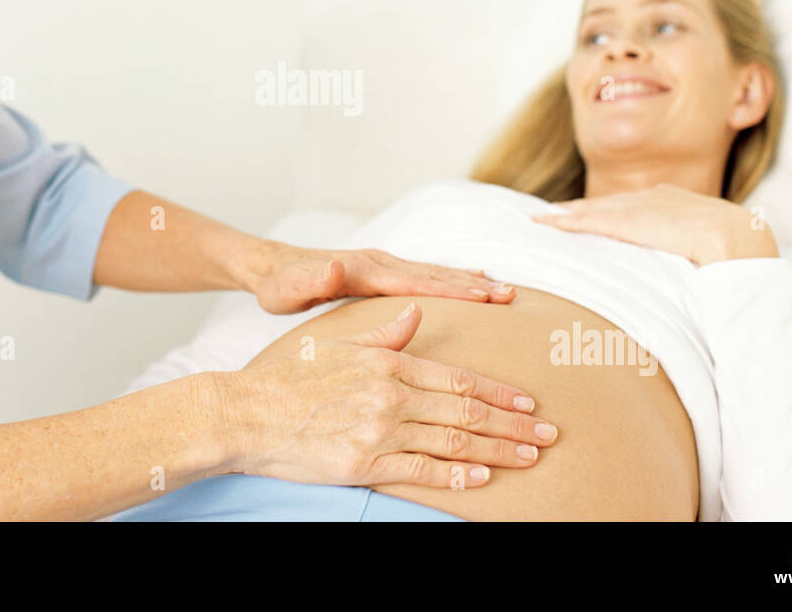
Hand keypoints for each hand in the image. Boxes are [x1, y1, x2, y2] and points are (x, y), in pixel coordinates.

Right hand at [221, 304, 555, 487]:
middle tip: (548, 435)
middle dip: (513, 425)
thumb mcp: (339, 344)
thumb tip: (417, 312)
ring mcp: (378, 431)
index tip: (529, 403)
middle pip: (467, 412)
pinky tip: (480, 479)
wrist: (243, 412)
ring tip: (528, 458)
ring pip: (453, 442)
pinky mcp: (363, 463)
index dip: (500, 393)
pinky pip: (420, 471)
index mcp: (389, 363)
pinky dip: (455, 476)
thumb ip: (384, 332)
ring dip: (497, 451)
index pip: (459, 379)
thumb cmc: (288, 376)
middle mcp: (390, 395)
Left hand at [245, 241, 518, 313]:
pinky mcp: (382, 272)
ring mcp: (383, 265)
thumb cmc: (279, 286)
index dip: (453, 289)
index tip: (486, 295)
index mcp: (365, 271)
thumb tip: (335, 265)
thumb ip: (313, 279)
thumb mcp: (288, 289)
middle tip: (511, 295)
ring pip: (434, 273)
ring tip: (504, 289)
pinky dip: (452, 279)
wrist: (271, 267)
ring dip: (469, 281)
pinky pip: (425, 276)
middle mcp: (380, 263)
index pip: (417, 282)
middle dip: (473, 285)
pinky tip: (471, 282)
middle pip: (434, 274)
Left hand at [530, 183, 778, 264]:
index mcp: (686, 204)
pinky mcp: (635, 221)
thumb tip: (692, 279)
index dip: (614, 209)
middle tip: (554, 213)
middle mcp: (665, 199)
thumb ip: (695, 255)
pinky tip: (548, 222)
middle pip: (616, 203)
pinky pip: (595, 220)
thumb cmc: (741, 265)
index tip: (592, 213)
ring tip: (544, 218)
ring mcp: (651, 207)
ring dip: (570, 214)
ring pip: (601, 209)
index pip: (642, 205)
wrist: (746, 252)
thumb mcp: (716, 254)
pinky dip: (569, 221)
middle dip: (586, 208)